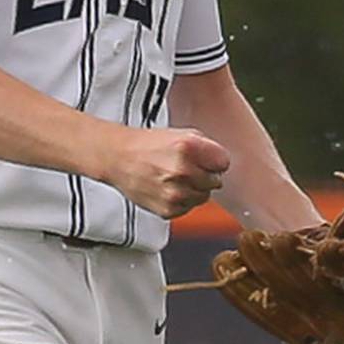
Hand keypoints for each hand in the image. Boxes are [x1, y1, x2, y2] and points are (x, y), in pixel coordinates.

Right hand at [105, 126, 229, 218]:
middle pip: (216, 181)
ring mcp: (175, 193)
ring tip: (175, 178)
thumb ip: (206, 147)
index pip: (224, 162)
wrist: (119, 158)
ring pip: (203, 197)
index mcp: (189, 147)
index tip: (207, 159)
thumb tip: (222, 162)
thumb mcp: (181, 133)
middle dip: (205, 175)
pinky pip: (188, 208)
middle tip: (187, 168)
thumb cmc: (147, 145)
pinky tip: (168, 188)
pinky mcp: (168, 210)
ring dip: (194, 189)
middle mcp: (183, 171)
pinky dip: (181, 200)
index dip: (215, 160)